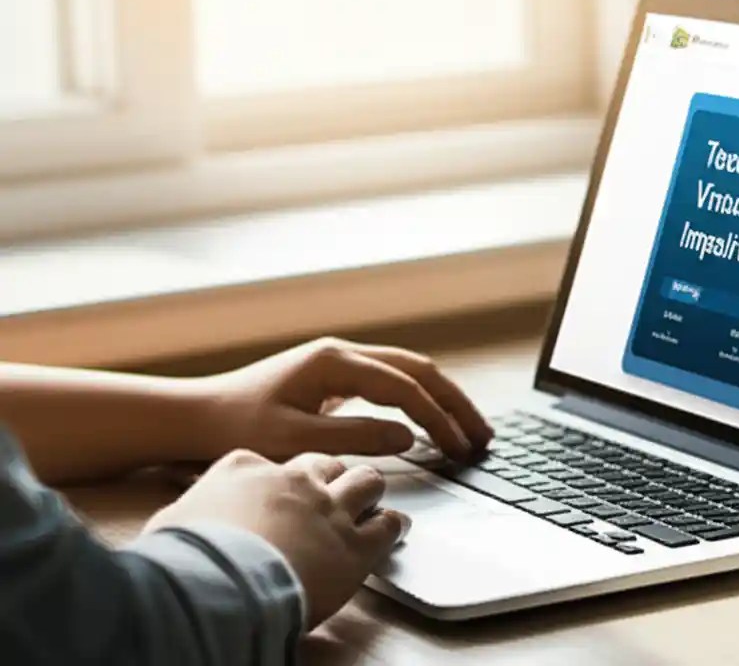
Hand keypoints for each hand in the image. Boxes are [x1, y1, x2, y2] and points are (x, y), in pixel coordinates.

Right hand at [145, 449, 409, 625]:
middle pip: (325, 464)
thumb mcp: (171, 525)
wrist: (217, 586)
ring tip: (369, 499)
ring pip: (366, 480)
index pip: (269, 460)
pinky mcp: (356, 545)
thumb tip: (179, 523)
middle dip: (330, 476)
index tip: (277, 487)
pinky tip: (393, 528)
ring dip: (368, 489)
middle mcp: (293, 480)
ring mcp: (329, 509)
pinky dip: (392, 525)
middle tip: (331, 491)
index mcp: (244, 469)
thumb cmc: (186, 559)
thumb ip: (188, 514)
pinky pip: (388, 525)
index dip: (277, 477)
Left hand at [190, 337, 490, 462]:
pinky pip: (391, 381)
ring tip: (469, 430)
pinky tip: (431, 420)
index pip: (405, 389)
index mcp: (335, 362)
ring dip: (442, 399)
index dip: (439, 420)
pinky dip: (419, 399)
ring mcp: (339, 362)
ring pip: (409, 371)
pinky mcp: (334, 376)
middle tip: (483, 437)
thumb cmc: (234, 428)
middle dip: (455, 403)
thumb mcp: (293, 440)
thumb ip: (354, 437)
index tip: (462, 448)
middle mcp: (342, 353)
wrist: (193, 415)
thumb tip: (408, 438)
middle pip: (419, 370)